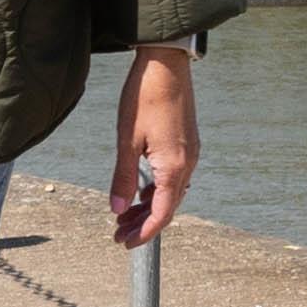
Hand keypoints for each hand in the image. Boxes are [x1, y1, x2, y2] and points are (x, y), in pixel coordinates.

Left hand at [108, 41, 195, 243]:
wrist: (166, 63)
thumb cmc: (144, 97)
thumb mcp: (126, 140)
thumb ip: (123, 178)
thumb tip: (118, 209)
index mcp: (173, 167)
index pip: (161, 214)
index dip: (143, 233)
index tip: (123, 243)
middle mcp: (187, 164)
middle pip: (167, 207)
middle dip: (143, 223)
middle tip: (118, 234)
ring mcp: (189, 153)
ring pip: (171, 193)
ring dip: (149, 207)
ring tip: (124, 215)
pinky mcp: (186, 144)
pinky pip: (174, 177)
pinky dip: (157, 190)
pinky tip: (140, 190)